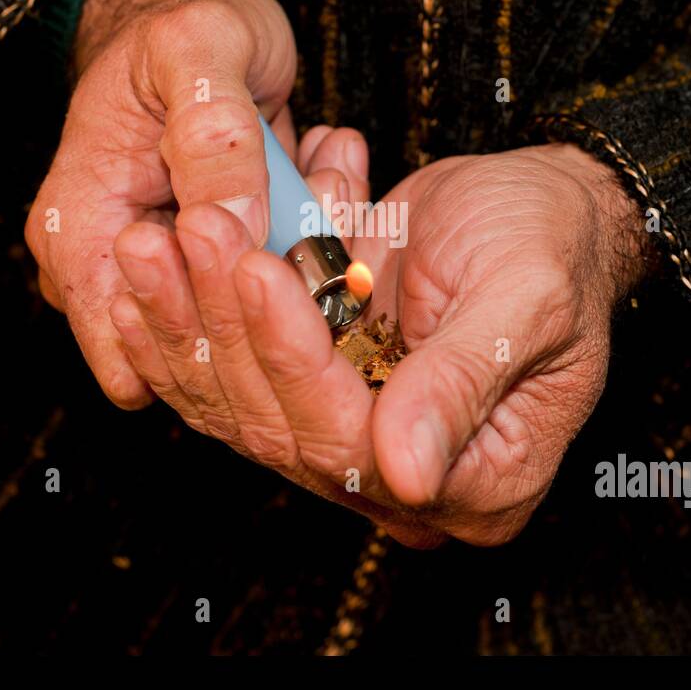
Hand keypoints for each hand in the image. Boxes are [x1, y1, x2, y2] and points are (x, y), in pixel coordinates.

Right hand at [25, 0, 296, 408]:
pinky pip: (286, 277)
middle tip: (320, 184)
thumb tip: (232, 225)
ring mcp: (176, 269)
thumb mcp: (196, 50)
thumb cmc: (178, 24)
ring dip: (312, 241)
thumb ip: (210, 134)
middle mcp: (122, 265)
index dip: (207, 330)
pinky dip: (320, 225)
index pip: (129, 349)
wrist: (196, 18)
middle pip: (205, 336)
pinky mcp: (227, 261)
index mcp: (81, 231)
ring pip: (257, 312)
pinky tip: (325, 161)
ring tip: (326, 160)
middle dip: (278, 277)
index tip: (272, 267)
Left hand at [110, 139, 648, 545]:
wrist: (542, 210)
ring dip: (186, 322)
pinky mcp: (317, 390)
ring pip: (243, 402)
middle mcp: (405, 475)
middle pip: (283, 425)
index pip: (355, 442)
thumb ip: (462, 383)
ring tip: (149, 244)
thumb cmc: (554, 247)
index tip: (258, 271)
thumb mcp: (528, 302)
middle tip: (190, 233)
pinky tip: (136, 288)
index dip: (296, 359)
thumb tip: (407, 473)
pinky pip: (233, 379)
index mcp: (479, 479)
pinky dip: (182, 330)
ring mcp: (355, 435)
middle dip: (225, 327)